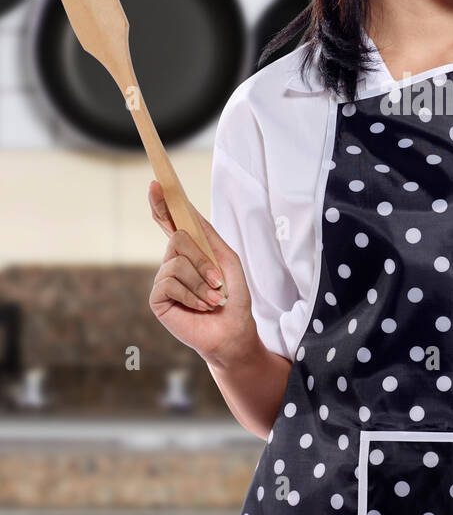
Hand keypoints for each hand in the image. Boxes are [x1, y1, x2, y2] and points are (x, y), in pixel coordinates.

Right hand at [148, 180, 258, 364]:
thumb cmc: (233, 298)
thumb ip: (208, 236)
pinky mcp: (157, 298)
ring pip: (177, 262)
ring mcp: (163, 279)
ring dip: (202, 284)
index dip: (162, 203)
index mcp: (189, 252)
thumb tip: (190, 213)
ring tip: (212, 300)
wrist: (232, 332)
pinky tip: (200, 308)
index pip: (170, 222)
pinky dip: (193, 296)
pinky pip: (171, 283)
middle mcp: (172, 262)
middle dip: (203, 262)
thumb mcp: (227, 260)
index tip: (156, 182)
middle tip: (218, 282)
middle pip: (178, 239)